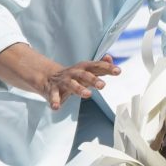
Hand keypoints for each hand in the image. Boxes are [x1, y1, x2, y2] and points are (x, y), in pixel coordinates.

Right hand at [0, 43, 118, 109]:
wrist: (48, 77)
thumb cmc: (74, 76)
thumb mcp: (87, 70)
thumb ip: (100, 66)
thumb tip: (110, 58)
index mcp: (83, 68)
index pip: (97, 66)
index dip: (107, 68)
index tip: (118, 71)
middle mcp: (74, 73)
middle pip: (84, 75)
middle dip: (93, 79)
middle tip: (103, 85)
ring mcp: (63, 82)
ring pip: (71, 84)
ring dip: (79, 89)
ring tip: (88, 95)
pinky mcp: (53, 90)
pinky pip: (53, 96)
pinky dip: (54, 101)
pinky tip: (56, 107)